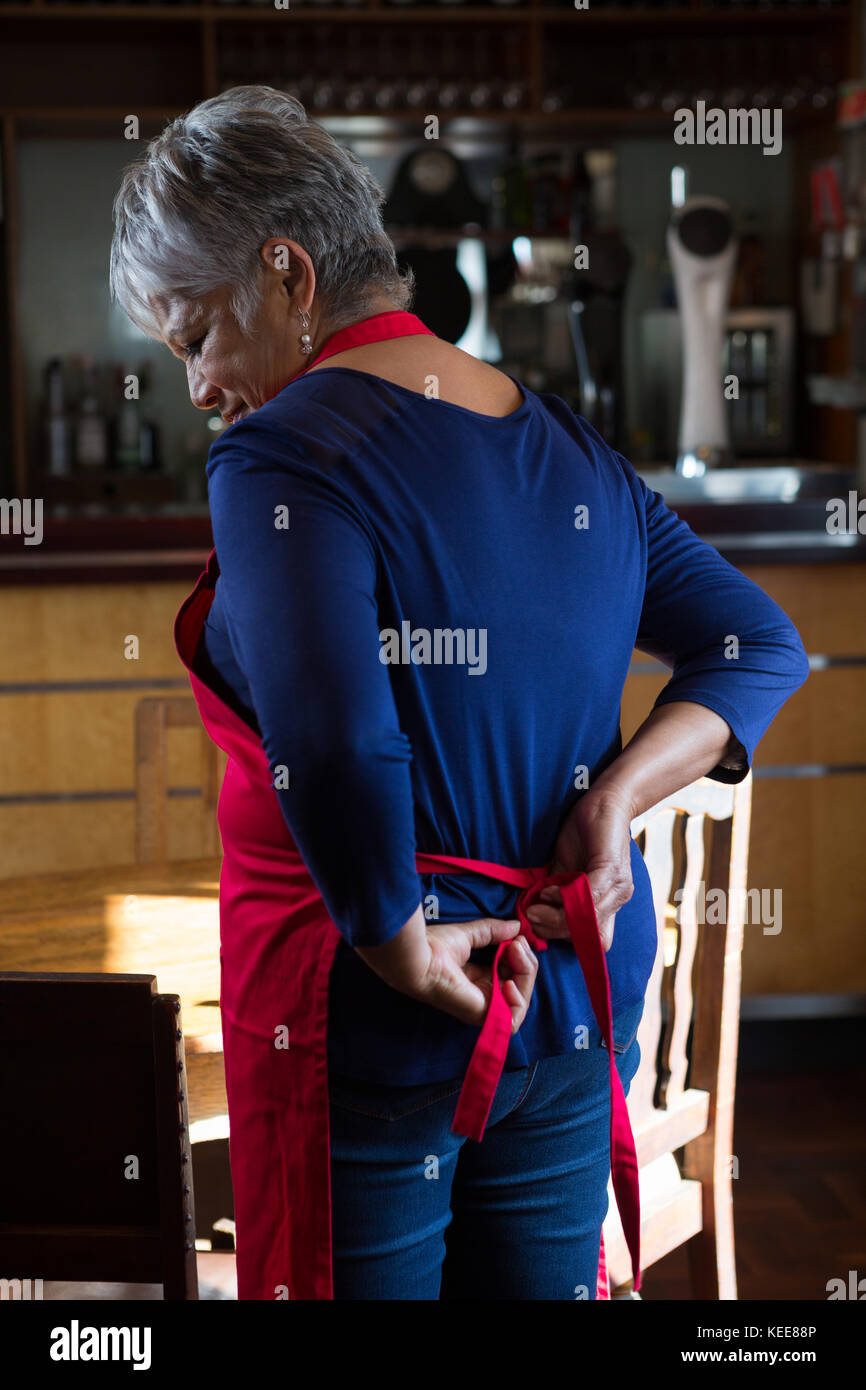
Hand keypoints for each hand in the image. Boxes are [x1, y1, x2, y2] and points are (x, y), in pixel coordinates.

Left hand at [394, 918, 538, 1032]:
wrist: (419, 957)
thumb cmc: (434, 946)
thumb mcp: (471, 935)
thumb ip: (494, 932)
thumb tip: (518, 926)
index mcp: (478, 980)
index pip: (512, 974)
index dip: (520, 957)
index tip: (518, 937)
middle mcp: (483, 996)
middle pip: (520, 986)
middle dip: (526, 962)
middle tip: (518, 943)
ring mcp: (483, 1008)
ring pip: (521, 999)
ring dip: (526, 974)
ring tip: (516, 952)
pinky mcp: (482, 1015)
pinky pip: (513, 1018)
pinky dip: (519, 998)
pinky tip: (510, 979)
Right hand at [525, 790, 634, 952]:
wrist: (607, 800)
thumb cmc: (585, 833)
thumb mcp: (565, 869)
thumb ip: (554, 891)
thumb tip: (530, 912)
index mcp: (608, 903)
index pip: (593, 940)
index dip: (564, 938)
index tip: (538, 927)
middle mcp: (617, 899)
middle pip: (587, 934)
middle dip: (553, 930)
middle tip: (531, 916)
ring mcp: (617, 886)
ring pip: (586, 919)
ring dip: (556, 916)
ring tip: (535, 905)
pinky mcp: (611, 869)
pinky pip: (588, 895)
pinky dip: (565, 897)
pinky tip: (549, 889)